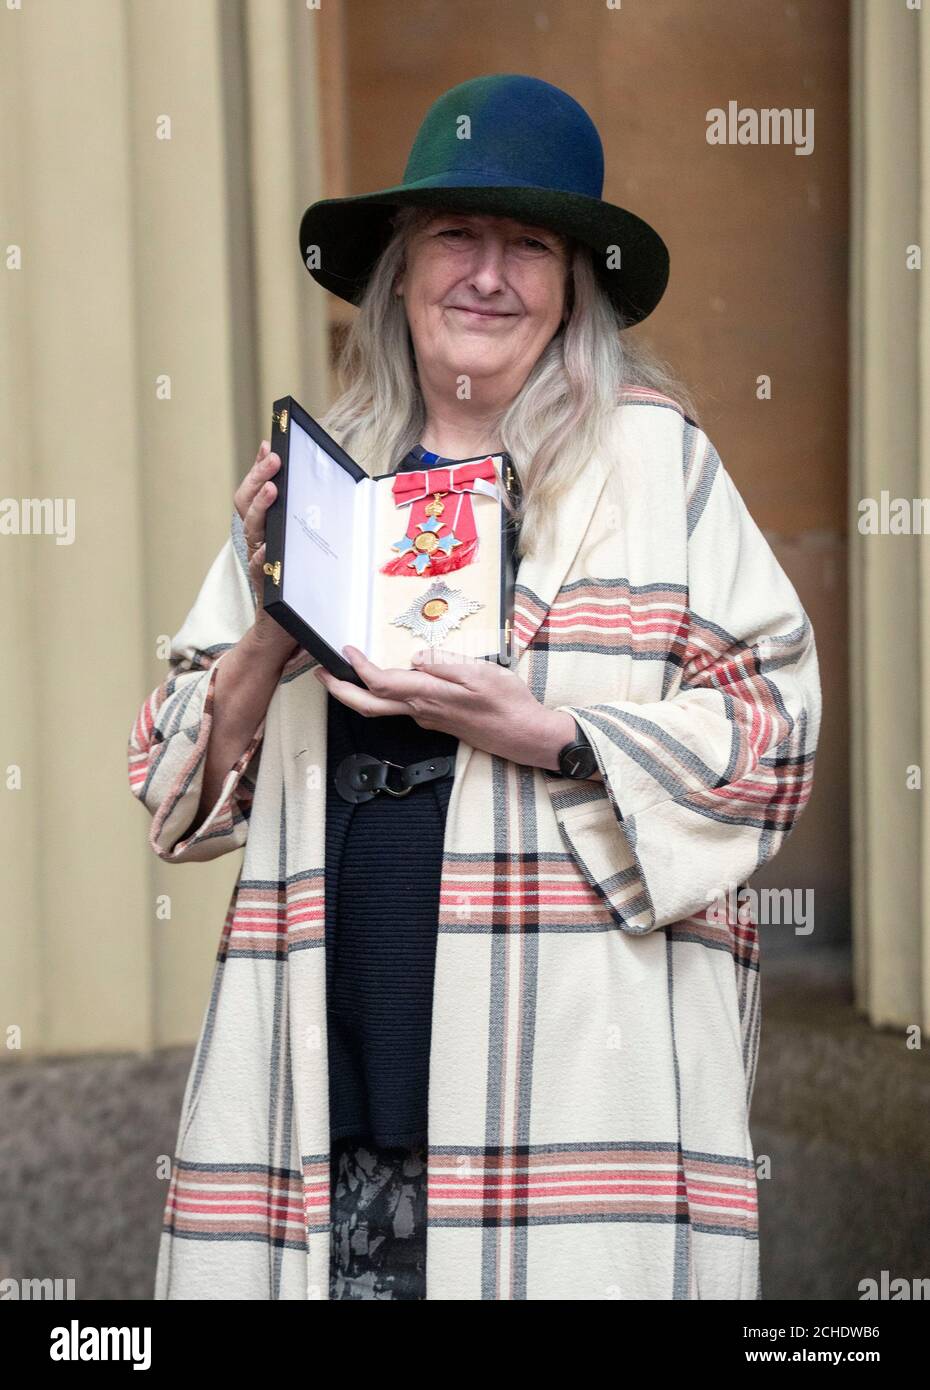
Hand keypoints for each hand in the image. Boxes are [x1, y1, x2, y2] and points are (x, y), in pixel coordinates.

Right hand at [235, 439, 297, 661]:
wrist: (286, 635)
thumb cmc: (302, 589)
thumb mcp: (307, 550)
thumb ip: (310, 525)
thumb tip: (331, 491)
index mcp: (267, 531)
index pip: (256, 493)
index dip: (259, 468)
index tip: (270, 443)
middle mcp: (258, 544)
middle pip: (248, 504)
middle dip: (259, 477)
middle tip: (273, 457)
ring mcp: (259, 565)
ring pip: (252, 530)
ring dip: (260, 508)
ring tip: (272, 488)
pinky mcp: (265, 588)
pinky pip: (259, 569)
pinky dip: (262, 557)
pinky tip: (267, 546)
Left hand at [313, 644, 575, 769]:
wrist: (525, 735)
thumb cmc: (507, 702)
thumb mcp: (479, 672)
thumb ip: (444, 662)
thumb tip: (415, 656)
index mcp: (428, 694)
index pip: (380, 682)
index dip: (356, 668)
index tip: (344, 650)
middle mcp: (421, 710)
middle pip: (369, 706)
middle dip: (340, 691)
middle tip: (320, 673)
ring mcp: (428, 718)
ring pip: (383, 709)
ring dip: (359, 693)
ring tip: (345, 674)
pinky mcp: (437, 720)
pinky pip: (403, 707)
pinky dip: (386, 694)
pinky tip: (390, 680)